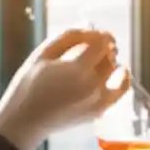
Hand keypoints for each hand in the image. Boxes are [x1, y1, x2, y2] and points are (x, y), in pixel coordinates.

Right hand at [0, 28, 131, 149]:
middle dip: (104, 46)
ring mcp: (98, 100)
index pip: (102, 43)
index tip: (95, 32)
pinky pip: (122, 90)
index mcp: (77, 69)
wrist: (25, 121)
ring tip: (99, 59)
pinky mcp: (99, 110)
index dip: (101, 34)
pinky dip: (124, 78)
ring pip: (116, 70)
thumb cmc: (29, 85)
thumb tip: (90, 27)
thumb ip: (68, 37)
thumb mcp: (43, 55)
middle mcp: (92, 85)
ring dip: (111, 60)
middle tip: (93, 46)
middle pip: (110, 55)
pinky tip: (119, 71)